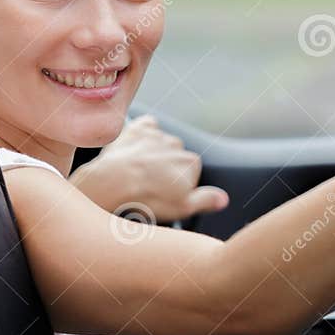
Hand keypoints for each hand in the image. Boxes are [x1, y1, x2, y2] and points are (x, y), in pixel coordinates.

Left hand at [69, 114, 229, 221]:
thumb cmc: (146, 198)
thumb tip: (222, 198)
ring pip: (161, 143)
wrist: (112, 183)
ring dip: (153, 154)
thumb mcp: (182, 208)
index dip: (178, 186)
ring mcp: (157, 135)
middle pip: (176, 158)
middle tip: (149, 187)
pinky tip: (136, 149)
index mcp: (191, 162)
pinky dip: (143, 134)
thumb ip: (206, 200)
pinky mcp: (137, 129)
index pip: (191, 173)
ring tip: (138, 173)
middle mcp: (177, 144)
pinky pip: (146, 126)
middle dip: (166, 169)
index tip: (165, 195)